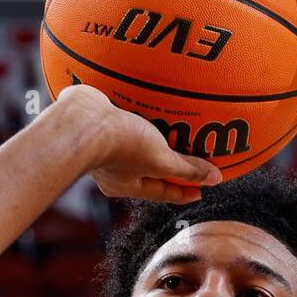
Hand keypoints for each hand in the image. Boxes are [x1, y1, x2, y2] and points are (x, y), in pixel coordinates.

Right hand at [57, 84, 221, 202]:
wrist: (81, 118)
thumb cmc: (118, 144)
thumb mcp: (159, 159)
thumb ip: (185, 169)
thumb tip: (214, 179)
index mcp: (125, 185)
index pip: (161, 192)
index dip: (183, 191)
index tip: (200, 190)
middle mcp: (112, 169)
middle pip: (147, 170)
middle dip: (167, 166)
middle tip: (188, 160)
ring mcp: (102, 145)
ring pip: (134, 145)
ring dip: (152, 139)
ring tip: (170, 131)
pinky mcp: (98, 120)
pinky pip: (123, 121)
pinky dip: (137, 117)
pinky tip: (145, 104)